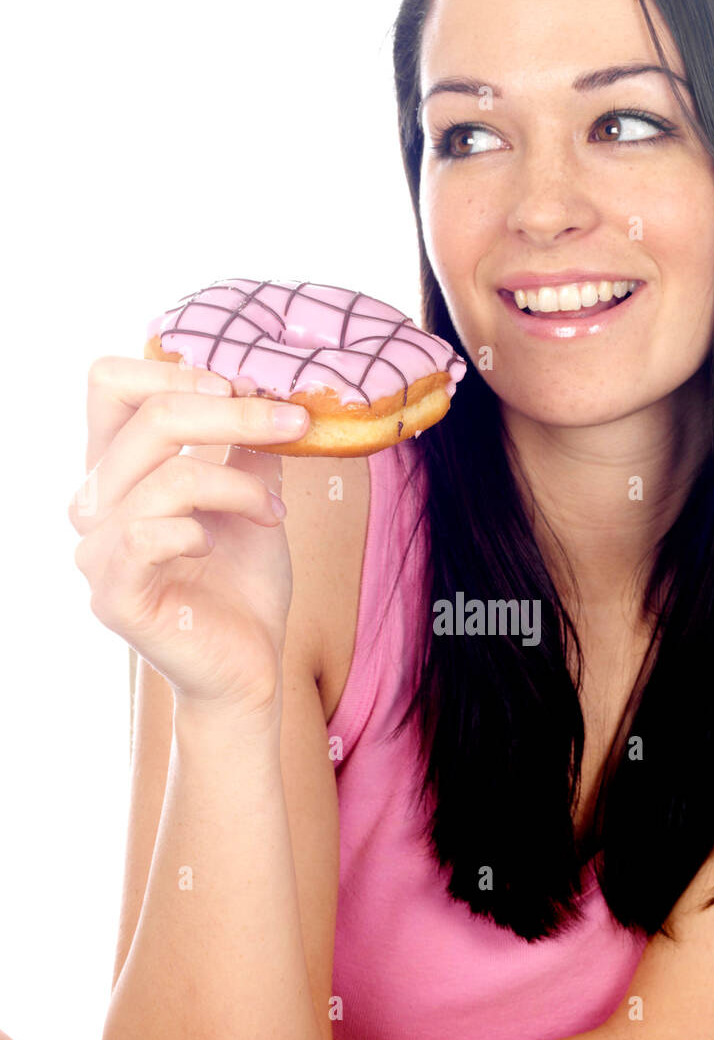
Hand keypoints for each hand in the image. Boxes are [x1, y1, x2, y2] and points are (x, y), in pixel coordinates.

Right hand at [69, 356, 309, 718]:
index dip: (174, 371)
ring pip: (167, 477)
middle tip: (294, 425)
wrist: (251, 668)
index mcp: (117, 471)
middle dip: (235, 414)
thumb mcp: (253, 495)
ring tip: (273, 511)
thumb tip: (257, 382)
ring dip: (238, 485)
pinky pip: (151, 534)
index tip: (240, 388)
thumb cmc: (244, 586)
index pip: (110, 384)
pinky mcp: (113, 594)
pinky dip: (203, 529)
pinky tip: (217, 547)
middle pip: (150, 417)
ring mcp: (97, 550)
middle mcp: (94, 504)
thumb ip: (245, 443)